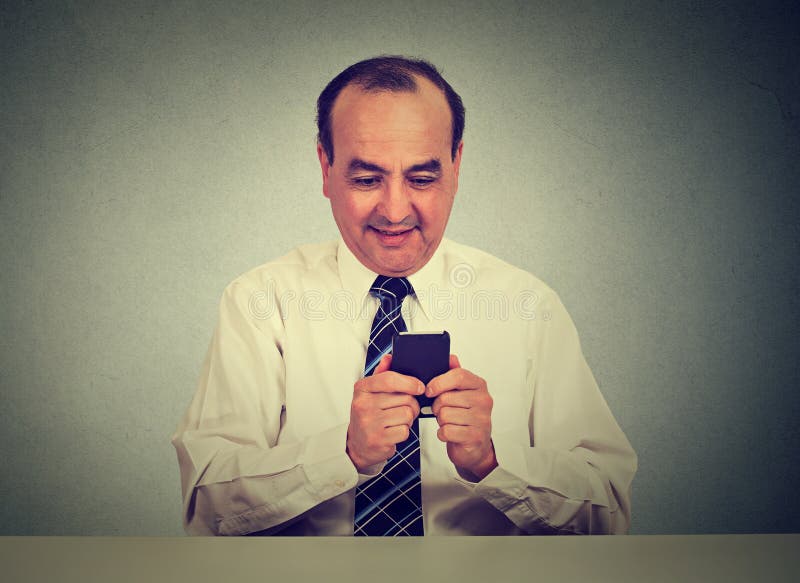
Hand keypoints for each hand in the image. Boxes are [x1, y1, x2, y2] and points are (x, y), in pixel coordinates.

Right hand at [347, 354, 423, 471]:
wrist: (357, 444)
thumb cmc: (368, 414)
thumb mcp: (370, 392)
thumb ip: (381, 374)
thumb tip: (389, 357)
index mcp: (362, 388)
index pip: (389, 379)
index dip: (409, 382)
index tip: (419, 387)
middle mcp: (363, 405)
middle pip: (405, 398)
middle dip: (411, 404)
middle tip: (402, 408)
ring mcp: (370, 423)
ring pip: (407, 414)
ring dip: (408, 418)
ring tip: (397, 420)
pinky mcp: (378, 439)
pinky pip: (405, 431)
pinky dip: (403, 432)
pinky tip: (393, 431)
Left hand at [428, 355, 497, 480]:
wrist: (475, 446)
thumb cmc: (464, 417)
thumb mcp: (460, 393)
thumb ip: (454, 375)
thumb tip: (450, 357)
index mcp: (479, 385)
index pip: (458, 376)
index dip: (439, 382)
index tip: (429, 390)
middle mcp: (484, 400)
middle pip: (446, 398)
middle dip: (437, 406)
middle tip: (442, 411)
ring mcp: (482, 419)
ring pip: (444, 415)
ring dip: (440, 421)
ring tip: (449, 422)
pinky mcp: (475, 436)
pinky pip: (447, 431)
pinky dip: (443, 434)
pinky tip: (450, 433)